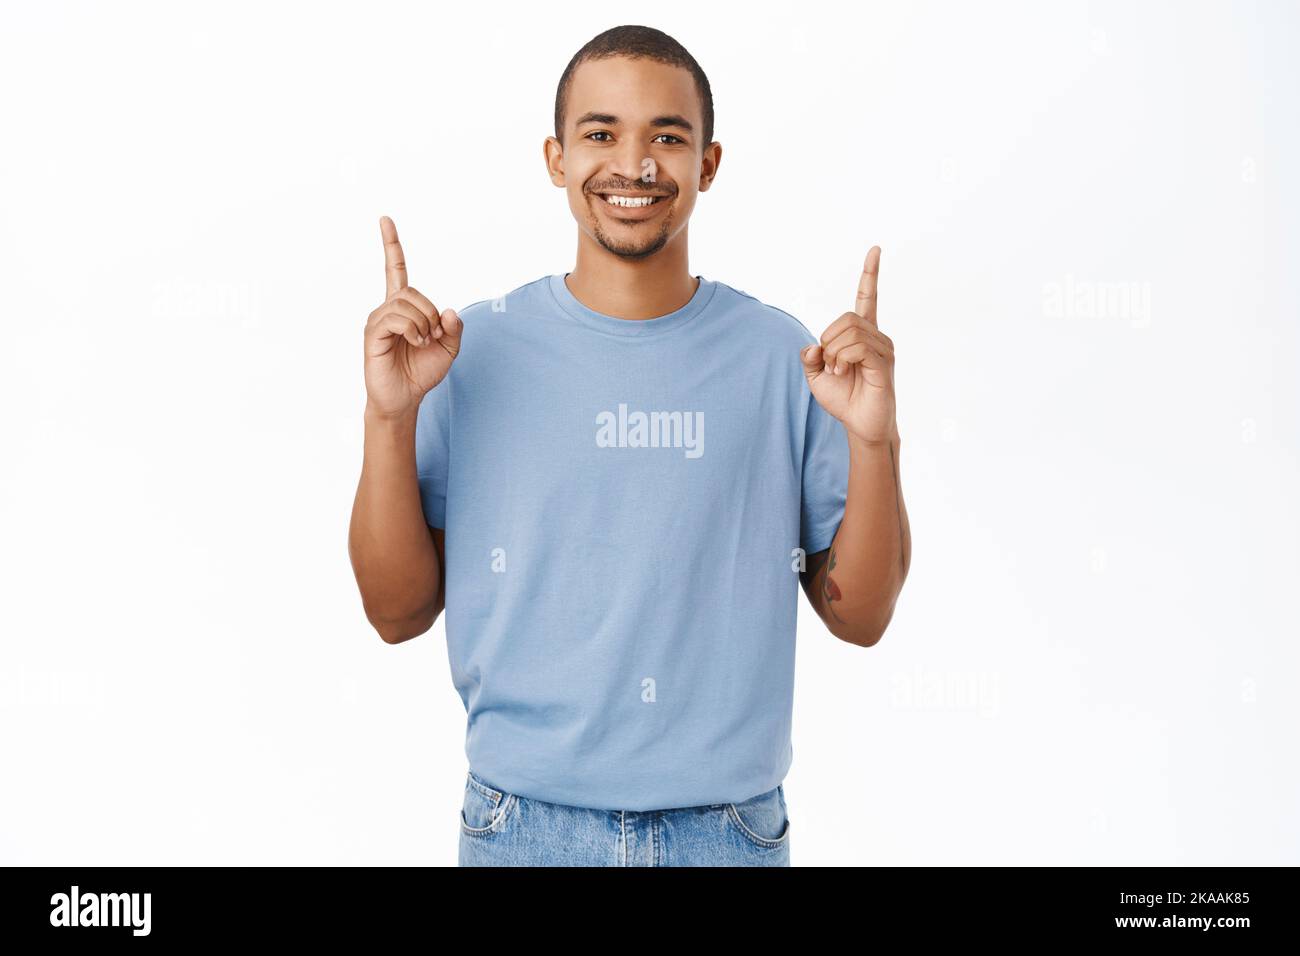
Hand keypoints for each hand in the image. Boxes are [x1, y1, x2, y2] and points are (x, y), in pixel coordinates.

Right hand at [363, 216, 462, 419]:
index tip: (385, 219)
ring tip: (423, 341)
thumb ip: (454, 329)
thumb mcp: (449, 349)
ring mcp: (378, 320)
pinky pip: (396, 318)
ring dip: (423, 322)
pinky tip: (415, 342)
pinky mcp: (372, 333)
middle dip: (431, 313)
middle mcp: (387, 308)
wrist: (405, 398)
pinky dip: (413, 329)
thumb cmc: (422, 372)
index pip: (396, 269)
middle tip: (434, 336)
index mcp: (404, 307)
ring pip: (406, 303)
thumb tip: (449, 310)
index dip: (392, 245)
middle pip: (413, 292)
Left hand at [800, 246, 896, 444]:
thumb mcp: (816, 377)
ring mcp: (883, 349)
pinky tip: (842, 373)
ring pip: (852, 331)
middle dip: (829, 339)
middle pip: (847, 318)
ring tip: (838, 372)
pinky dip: (842, 359)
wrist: (860, 425)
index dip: (870, 274)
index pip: (867, 297)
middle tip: (829, 364)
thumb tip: (812, 345)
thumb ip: (810, 357)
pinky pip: (859, 347)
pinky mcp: (884, 364)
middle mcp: (877, 337)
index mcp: (862, 335)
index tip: (875, 249)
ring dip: (835, 352)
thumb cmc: (843, 400)